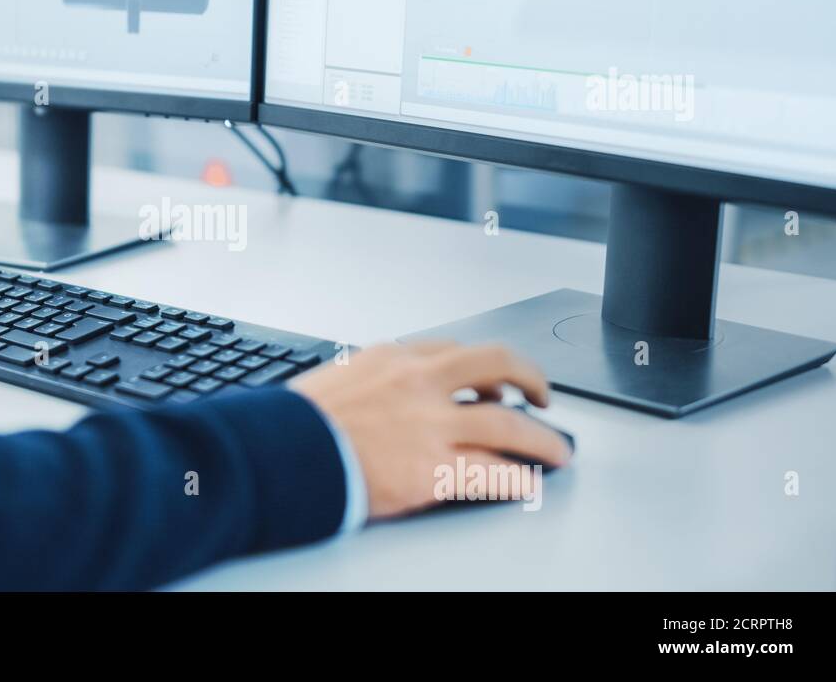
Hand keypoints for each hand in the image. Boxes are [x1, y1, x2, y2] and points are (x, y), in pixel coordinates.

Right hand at [291, 342, 571, 520]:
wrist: (279, 452)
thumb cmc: (296, 423)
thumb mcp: (336, 379)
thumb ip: (370, 380)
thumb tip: (383, 395)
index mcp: (394, 357)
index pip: (455, 351)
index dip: (482, 367)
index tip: (491, 379)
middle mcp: (420, 382)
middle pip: (496, 365)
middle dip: (528, 378)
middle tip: (539, 395)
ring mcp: (431, 425)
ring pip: (508, 424)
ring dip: (541, 439)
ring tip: (556, 451)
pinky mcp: (433, 469)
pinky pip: (492, 472)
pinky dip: (518, 478)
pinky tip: (528, 483)